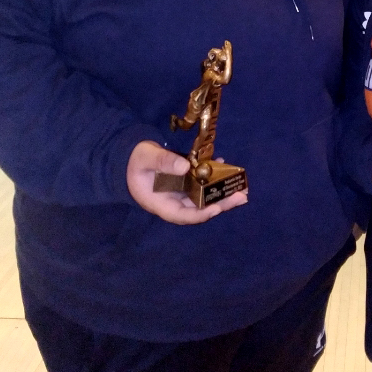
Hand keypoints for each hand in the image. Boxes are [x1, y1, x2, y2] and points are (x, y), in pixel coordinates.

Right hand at [126, 141, 247, 224]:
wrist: (130, 156)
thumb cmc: (135, 160)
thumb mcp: (145, 158)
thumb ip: (163, 161)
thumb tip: (185, 166)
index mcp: (161, 204)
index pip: (183, 215)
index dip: (200, 214)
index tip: (216, 209)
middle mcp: (174, 202)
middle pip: (200, 208)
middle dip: (221, 204)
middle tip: (241, 197)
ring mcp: (181, 193)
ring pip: (204, 197)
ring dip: (222, 192)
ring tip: (242, 187)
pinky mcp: (186, 183)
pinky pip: (202, 183)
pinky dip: (214, 177)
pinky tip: (224, 164)